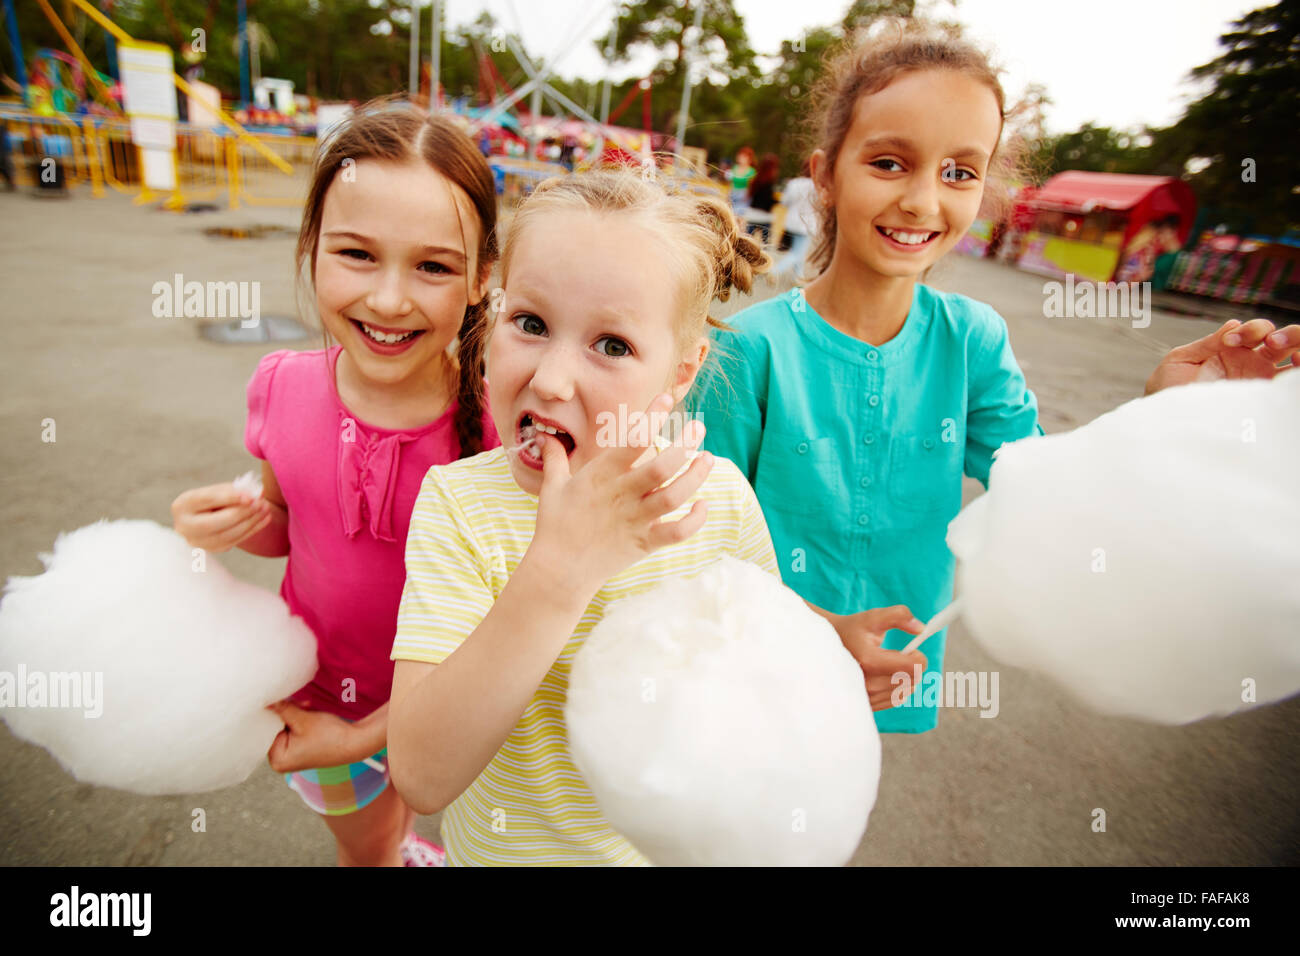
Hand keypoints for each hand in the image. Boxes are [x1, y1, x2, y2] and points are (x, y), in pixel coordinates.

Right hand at [171, 481, 272, 551]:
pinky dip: (252, 530)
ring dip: (250, 522)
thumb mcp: (221, 490)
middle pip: (214, 523)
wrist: (211, 516)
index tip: (250, 496)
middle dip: (240, 513)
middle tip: (261, 503)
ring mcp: (197, 542)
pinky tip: (265, 518)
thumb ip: (235, 490)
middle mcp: (184, 527)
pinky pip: (234, 541)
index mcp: (182, 505)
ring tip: (266, 509)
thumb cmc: (217, 498)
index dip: (229, 498)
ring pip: (226, 535)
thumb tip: (256, 493)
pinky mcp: (212, 550)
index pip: (206, 500)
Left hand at [266, 701, 366, 772]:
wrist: (355, 743)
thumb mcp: (303, 719)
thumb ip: (282, 708)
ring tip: (308, 708)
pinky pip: (292, 730)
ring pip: (284, 727)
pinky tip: (309, 713)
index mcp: (277, 760)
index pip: (265, 731)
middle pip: (274, 729)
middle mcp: (280, 761)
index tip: (280, 700)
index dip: (273, 714)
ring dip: (294, 714)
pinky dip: (299, 719)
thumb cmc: (330, 735)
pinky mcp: (299, 749)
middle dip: (286, 713)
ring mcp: (290, 756)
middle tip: (301, 704)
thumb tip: (264, 700)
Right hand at [529, 393, 713, 594]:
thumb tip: (544, 437)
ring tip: (708, 459)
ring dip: (696, 476)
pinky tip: (703, 504)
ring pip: (674, 496)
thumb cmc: (554, 526)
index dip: (652, 416)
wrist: (558, 571)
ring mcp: (635, 520)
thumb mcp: (552, 487)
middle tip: (698, 428)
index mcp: (600, 476)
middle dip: (685, 444)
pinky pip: (677, 532)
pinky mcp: (644, 544)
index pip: (632, 440)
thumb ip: (554, 459)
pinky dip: (695, 520)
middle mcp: (621, 495)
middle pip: (661, 466)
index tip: (668, 398)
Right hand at [832, 605, 927, 710]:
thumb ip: (898, 615)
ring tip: (890, 665)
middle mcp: (867, 683)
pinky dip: (898, 687)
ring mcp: (867, 697)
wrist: (827, 648)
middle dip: (912, 666)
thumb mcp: (873, 617)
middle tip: (899, 655)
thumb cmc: (853, 631)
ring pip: (906, 690)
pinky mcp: (868, 705)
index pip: (913, 667)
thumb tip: (921, 629)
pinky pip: (897, 699)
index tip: (911, 650)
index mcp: (870, 660)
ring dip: (906, 677)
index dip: (918, 656)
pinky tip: (885, 676)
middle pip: (912, 679)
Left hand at [1145, 319, 1298, 394]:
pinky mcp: (1265, 403)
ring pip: (1295, 358)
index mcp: (1234, 352)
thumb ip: (1207, 342)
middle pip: (1285, 341)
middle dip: (1285, 334)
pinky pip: (1290, 387)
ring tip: (1280, 351)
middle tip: (1269, 341)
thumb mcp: (1181, 360)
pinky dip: (1296, 373)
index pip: (1259, 331)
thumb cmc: (1167, 391)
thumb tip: (1235, 323)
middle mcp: (1253, 366)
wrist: (1164, 420)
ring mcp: (1261, 383)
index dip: (1251, 329)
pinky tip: (1294, 367)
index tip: (1228, 340)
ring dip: (1296, 347)